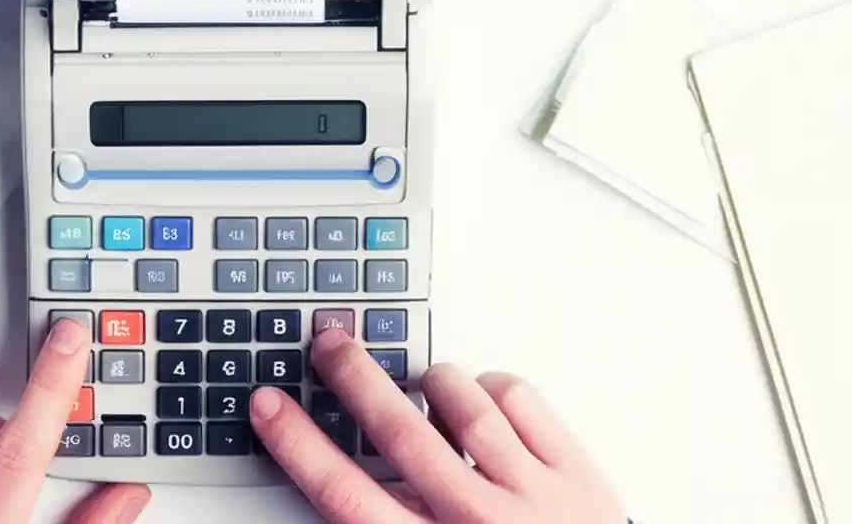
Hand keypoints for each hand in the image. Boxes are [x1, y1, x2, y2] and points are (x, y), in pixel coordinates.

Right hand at [250, 328, 625, 523]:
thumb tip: (348, 493)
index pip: (346, 494)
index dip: (300, 446)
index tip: (271, 407)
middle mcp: (477, 523)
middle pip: (401, 434)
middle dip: (355, 380)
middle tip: (329, 344)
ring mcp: (533, 497)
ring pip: (467, 408)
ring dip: (434, 382)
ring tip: (418, 377)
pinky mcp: (580, 477)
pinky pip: (526, 405)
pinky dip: (496, 389)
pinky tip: (485, 398)